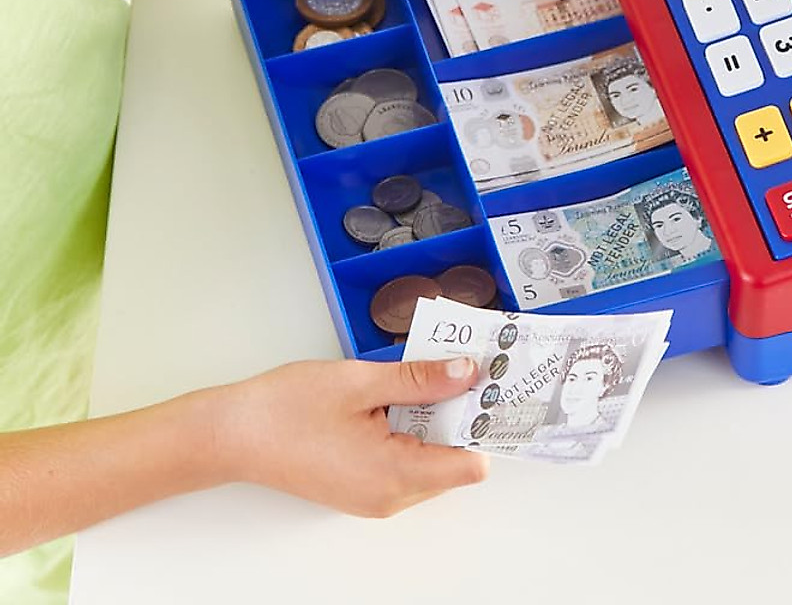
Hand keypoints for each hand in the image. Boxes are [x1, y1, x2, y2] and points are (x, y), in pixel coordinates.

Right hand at [215, 357, 487, 516]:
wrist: (229, 434)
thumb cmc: (285, 409)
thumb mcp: (361, 382)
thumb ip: (420, 379)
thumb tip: (468, 372)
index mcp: (394, 476)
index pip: (471, 464)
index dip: (485, 423)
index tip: (491, 384)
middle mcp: (389, 496)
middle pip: (454, 459)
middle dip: (462, 413)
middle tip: (464, 365)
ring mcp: (374, 494)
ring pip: (431, 457)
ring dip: (436, 416)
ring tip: (429, 373)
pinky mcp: (361, 485)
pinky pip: (405, 457)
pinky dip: (412, 426)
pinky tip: (399, 393)